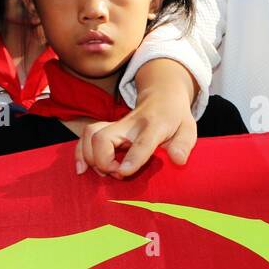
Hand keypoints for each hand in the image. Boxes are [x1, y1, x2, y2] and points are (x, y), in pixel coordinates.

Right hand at [76, 92, 196, 178]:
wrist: (162, 94)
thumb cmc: (175, 116)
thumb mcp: (188, 128)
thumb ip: (184, 144)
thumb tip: (178, 160)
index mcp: (154, 125)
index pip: (142, 143)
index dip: (132, 158)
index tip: (122, 172)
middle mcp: (130, 124)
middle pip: (104, 137)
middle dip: (103, 161)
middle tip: (117, 174)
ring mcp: (115, 125)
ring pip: (90, 135)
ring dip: (89, 157)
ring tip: (102, 173)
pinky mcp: (106, 127)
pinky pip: (85, 137)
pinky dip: (80, 152)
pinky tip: (82, 169)